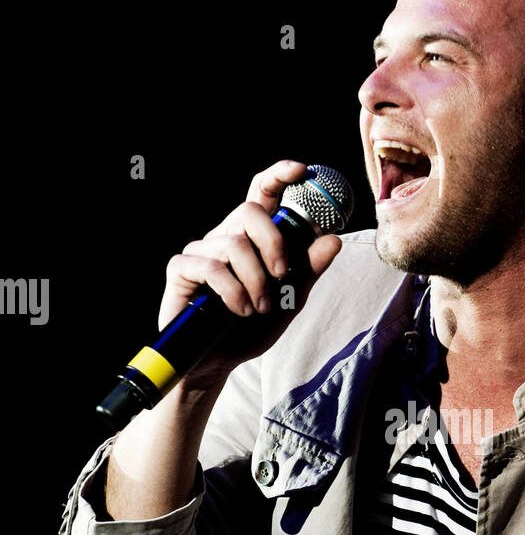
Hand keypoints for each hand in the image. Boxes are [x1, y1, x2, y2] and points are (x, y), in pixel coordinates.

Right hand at [160, 159, 341, 390]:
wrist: (219, 363)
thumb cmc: (251, 328)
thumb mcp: (290, 300)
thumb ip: (308, 271)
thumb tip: (333, 240)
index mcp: (251, 238)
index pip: (262, 194)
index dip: (279, 176)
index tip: (302, 171)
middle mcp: (225, 236)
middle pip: (250, 211)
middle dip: (274, 242)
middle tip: (283, 275)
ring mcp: (201, 251)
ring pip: (234, 243)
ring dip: (256, 280)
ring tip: (261, 308)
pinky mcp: (181, 270)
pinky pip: (211, 267)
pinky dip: (233, 291)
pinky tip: (241, 311)